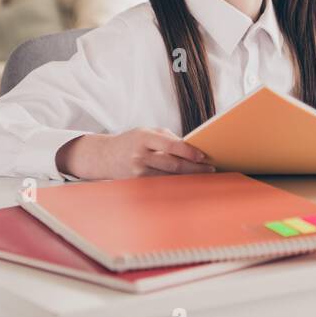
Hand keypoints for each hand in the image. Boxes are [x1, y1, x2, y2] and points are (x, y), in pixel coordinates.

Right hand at [55, 128, 213, 179]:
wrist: (105, 156)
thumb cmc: (131, 141)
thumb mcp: (147, 132)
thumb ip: (168, 138)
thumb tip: (191, 148)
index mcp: (144, 138)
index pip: (171, 145)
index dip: (189, 151)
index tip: (203, 156)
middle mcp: (140, 156)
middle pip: (173, 165)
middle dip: (194, 168)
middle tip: (210, 169)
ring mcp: (138, 172)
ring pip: (169, 178)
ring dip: (188, 178)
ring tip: (203, 176)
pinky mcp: (137, 184)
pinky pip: (161, 185)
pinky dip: (175, 184)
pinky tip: (187, 183)